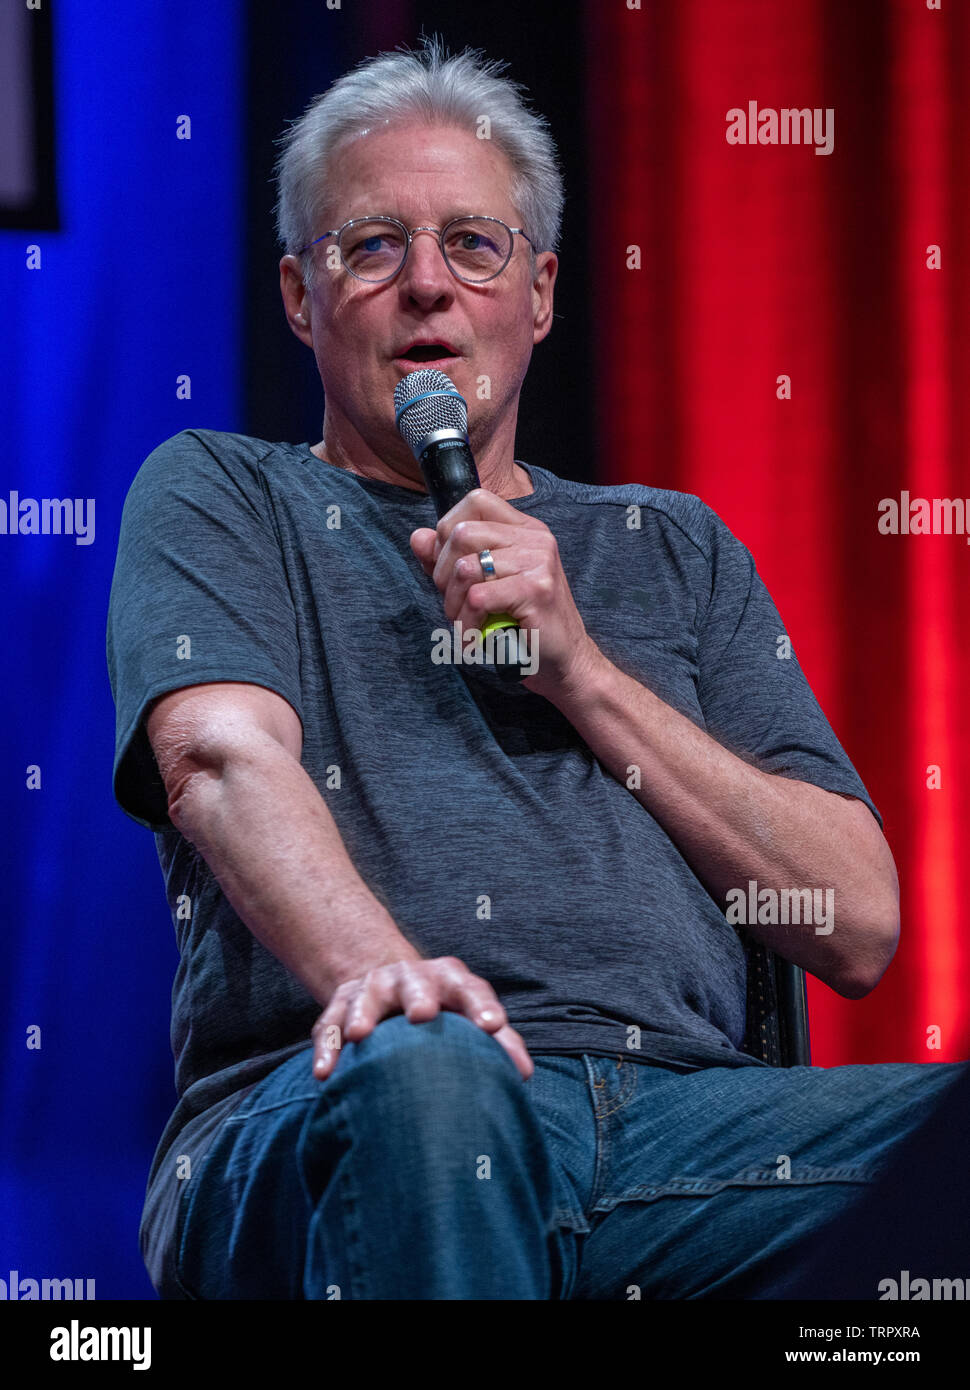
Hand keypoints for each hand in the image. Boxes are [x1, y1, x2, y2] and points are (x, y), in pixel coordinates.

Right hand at [310, 955, 533, 1080]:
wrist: (391, 980)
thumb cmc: (444, 1009)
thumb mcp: (472, 1015)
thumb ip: (500, 1042)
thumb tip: (523, 1074)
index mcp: (451, 981)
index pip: (471, 990)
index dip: (482, 1007)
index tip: (492, 1027)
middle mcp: (412, 977)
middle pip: (416, 982)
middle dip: (419, 996)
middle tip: (422, 1015)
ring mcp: (373, 987)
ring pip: (366, 996)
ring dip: (363, 1014)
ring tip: (361, 1035)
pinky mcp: (342, 1004)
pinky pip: (331, 1024)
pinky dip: (327, 1046)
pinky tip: (324, 1072)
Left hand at [409, 488, 601, 702]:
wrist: (564, 661)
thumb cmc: (521, 623)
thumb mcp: (481, 585)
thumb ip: (449, 559)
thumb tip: (417, 537)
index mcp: (524, 529)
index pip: (476, 500)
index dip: (448, 530)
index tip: (450, 567)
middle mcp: (535, 538)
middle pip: (462, 533)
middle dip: (443, 574)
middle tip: (454, 604)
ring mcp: (539, 561)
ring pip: (466, 569)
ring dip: (453, 604)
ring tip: (463, 623)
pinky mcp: (536, 590)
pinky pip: (477, 598)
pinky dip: (466, 624)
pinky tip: (472, 638)